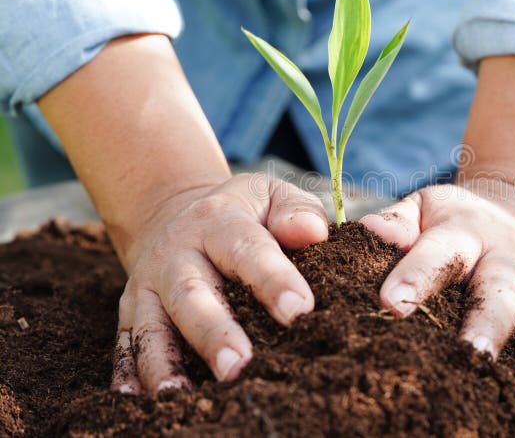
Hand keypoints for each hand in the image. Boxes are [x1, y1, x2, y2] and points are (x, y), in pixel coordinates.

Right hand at [110, 173, 327, 394]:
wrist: (179, 210)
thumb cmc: (244, 212)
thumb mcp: (270, 195)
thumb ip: (296, 209)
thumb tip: (311, 232)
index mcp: (219, 221)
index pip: (247, 250)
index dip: (273, 279)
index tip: (299, 311)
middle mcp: (177, 253)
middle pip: (192, 294)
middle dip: (213, 332)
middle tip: (238, 365)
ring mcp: (149, 284)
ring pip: (152, 324)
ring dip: (163, 361)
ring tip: (179, 394)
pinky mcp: (130, 309)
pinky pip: (124, 342)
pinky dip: (127, 370)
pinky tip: (133, 399)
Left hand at [361, 177, 514, 401]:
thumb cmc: (455, 221)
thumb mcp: (425, 207)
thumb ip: (397, 222)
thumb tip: (369, 232)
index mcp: (466, 230)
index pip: (440, 252)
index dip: (417, 277)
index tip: (391, 305)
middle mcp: (508, 258)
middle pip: (499, 293)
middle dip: (486, 326)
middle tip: (471, 355)